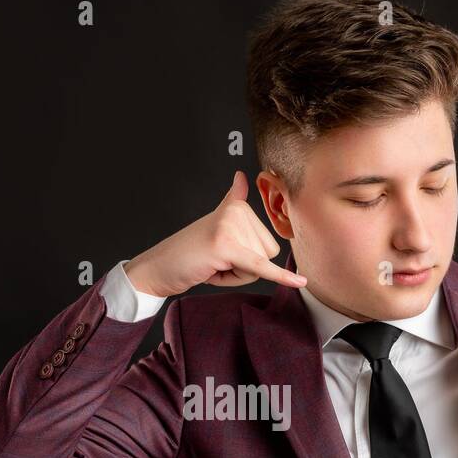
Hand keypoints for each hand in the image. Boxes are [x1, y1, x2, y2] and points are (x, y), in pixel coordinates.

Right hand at [123, 170, 307, 297]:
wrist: (158, 268)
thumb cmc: (189, 254)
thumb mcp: (215, 225)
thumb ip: (232, 202)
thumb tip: (241, 176)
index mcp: (238, 207)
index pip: (268, 244)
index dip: (247, 260)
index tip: (220, 254)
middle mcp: (237, 211)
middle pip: (268, 255)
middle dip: (243, 269)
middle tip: (214, 262)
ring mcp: (230, 227)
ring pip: (260, 267)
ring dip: (236, 276)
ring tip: (211, 265)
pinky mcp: (225, 245)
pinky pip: (260, 267)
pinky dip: (280, 278)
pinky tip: (300, 281)